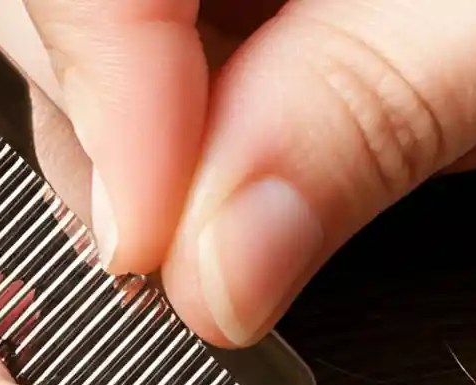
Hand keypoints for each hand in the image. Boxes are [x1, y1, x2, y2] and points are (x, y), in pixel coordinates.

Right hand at [0, 0, 475, 345]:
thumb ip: (379, 112)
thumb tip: (218, 266)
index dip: (93, 93)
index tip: (148, 248)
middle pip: (80, 0)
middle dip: (130, 139)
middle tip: (218, 250)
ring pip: (140, 30)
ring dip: (212, 144)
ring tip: (364, 171)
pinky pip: (225, 34)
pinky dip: (275, 120)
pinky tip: (395, 125)